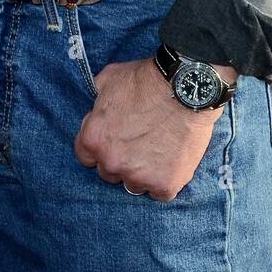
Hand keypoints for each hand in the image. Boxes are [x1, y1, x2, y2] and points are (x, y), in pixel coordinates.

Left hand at [74, 56, 236, 200]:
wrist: (185, 88)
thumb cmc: (147, 80)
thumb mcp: (109, 78)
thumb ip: (96, 99)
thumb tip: (95, 107)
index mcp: (93, 139)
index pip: (85, 156)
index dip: (100, 146)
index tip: (113, 140)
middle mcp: (112, 162)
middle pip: (109, 172)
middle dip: (120, 160)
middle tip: (137, 143)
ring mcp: (139, 176)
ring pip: (134, 185)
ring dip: (142, 172)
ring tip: (156, 151)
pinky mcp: (165, 185)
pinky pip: (159, 192)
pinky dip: (164, 181)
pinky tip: (170, 162)